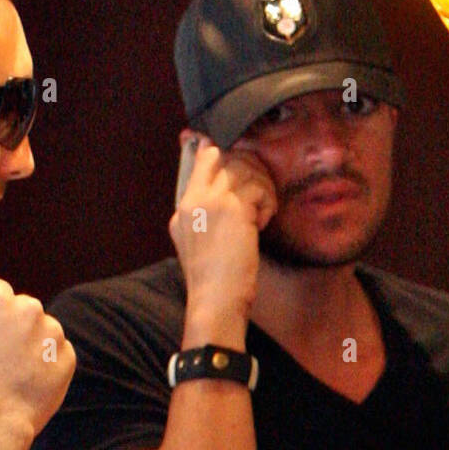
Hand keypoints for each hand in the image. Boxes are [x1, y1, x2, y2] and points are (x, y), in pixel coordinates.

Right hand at [0, 278, 74, 436]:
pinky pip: (58, 351)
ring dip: (34, 342)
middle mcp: (30, 309)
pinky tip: (32, 379)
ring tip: (17, 370)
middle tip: (1, 355)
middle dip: (15, 323)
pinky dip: (49, 362)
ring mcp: (53, 332)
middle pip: (24, 307)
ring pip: (44, 328)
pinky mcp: (68, 355)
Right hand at [167, 133, 276, 347]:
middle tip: (258, 191)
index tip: (236, 155)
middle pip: (223, 155)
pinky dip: (266, 204)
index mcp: (182, 208)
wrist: (215, 301)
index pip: (201, 157)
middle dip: (248, 167)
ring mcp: (211, 202)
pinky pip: (258, 188)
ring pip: (244, 168)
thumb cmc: (214, 280)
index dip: (219, 148)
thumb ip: (205, 215)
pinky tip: (261, 224)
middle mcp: (193, 200)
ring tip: (262, 212)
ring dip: (262, 187)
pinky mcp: (233, 209)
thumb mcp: (198, 244)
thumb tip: (228, 195)